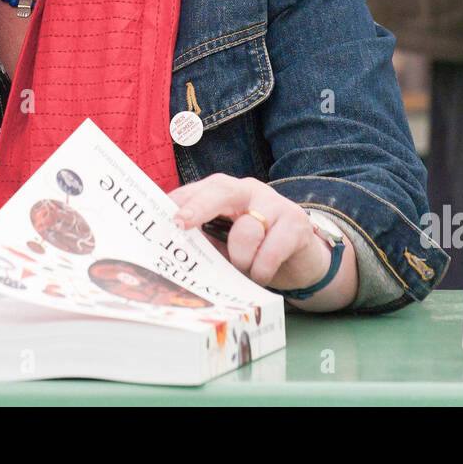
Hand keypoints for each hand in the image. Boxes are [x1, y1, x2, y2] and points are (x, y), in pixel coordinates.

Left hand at [169, 173, 348, 301]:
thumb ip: (205, 240)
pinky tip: (262, 274)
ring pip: (246, 231)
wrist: (300, 260)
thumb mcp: (226, 245)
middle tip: (180, 223)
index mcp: (226, 193)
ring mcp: (275, 203)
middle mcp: (249, 191)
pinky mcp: (296, 222)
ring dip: (240, 259)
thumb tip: (172, 250)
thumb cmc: (255, 250)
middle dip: (198, 206)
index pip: (200, 189)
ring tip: (244, 269)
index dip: (180, 201)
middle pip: (221, 190)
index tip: (162, 218)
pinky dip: (262, 269)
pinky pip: (270, 251)